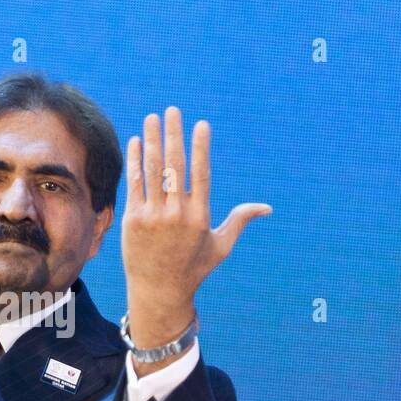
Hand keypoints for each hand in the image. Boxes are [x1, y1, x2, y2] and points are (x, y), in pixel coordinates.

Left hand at [122, 106, 270, 359]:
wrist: (158, 291)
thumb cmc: (193, 268)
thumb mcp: (220, 246)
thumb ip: (240, 221)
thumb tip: (267, 208)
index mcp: (200, 216)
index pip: (201, 173)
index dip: (200, 147)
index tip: (201, 125)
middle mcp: (176, 213)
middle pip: (175, 165)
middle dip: (173, 134)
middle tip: (172, 110)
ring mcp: (153, 216)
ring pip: (152, 170)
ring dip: (152, 140)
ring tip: (152, 118)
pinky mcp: (132, 220)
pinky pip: (135, 184)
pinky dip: (135, 161)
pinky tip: (137, 142)